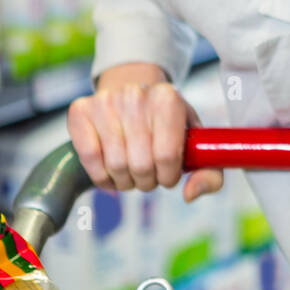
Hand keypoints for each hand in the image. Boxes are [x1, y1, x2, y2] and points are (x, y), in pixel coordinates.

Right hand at [67, 69, 223, 201]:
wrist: (134, 95)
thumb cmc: (169, 125)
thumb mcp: (195, 142)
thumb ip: (209, 173)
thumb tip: (189, 195)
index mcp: (168, 99)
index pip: (167, 155)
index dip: (167, 176)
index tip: (167, 175)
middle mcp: (135, 95)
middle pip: (140, 164)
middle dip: (146, 181)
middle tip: (148, 176)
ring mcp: (105, 100)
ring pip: (115, 165)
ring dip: (125, 181)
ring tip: (131, 173)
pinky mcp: (80, 110)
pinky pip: (90, 158)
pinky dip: (101, 176)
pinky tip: (110, 172)